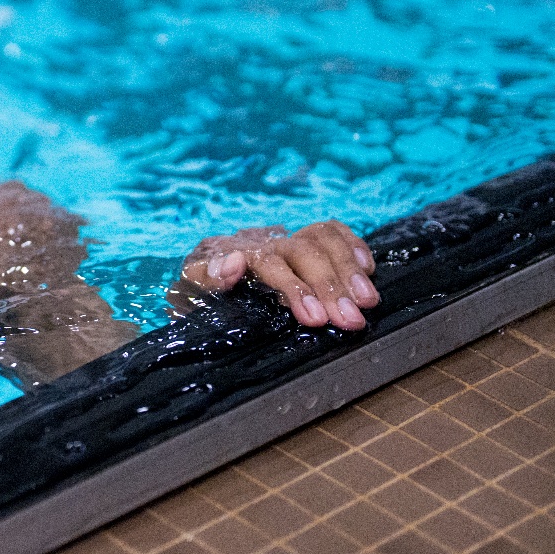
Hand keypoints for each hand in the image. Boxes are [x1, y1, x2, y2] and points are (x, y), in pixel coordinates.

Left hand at [176, 221, 378, 330]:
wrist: (198, 281)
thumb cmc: (196, 295)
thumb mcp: (186, 294)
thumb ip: (205, 278)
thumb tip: (234, 263)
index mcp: (228, 252)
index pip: (267, 261)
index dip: (292, 287)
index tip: (312, 316)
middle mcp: (259, 240)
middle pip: (302, 252)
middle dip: (328, 287)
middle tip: (349, 321)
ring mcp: (281, 238)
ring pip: (321, 240)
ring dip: (347, 270)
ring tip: (367, 302)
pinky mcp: (298, 241)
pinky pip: (331, 232)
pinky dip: (352, 246)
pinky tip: (368, 270)